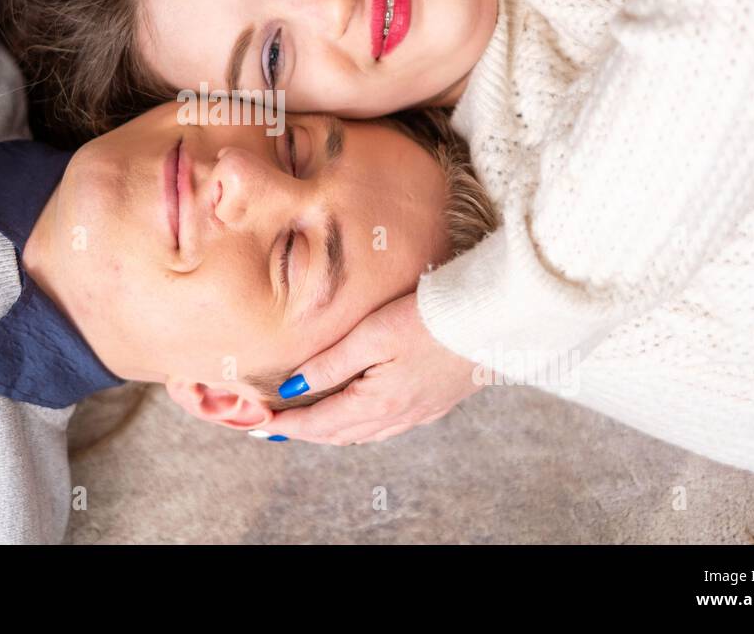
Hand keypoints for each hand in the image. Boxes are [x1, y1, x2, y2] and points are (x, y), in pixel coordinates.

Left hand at [261, 291, 485, 444]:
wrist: (495, 320)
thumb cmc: (432, 318)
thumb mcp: (374, 333)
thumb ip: (331, 362)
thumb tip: (292, 388)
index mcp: (378, 403)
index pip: (319, 422)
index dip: (286, 424)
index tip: (258, 423)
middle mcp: (398, 416)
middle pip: (338, 434)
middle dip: (304, 432)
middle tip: (274, 426)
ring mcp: (420, 413)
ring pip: (363, 433)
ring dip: (332, 431)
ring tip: (307, 422)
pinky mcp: (436, 403)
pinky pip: (387, 426)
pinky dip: (360, 425)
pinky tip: (357, 413)